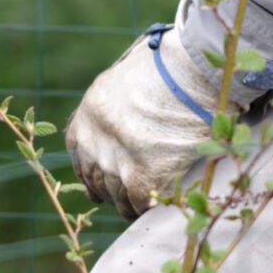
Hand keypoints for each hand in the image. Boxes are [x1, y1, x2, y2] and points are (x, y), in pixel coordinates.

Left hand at [64, 28, 214, 219]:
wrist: (192, 68)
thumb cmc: (169, 65)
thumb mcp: (126, 77)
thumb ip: (117, 103)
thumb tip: (126, 120)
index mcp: (87, 115)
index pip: (80, 157)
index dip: (93, 173)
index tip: (102, 184)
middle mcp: (95, 141)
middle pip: (98, 181)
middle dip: (112, 191)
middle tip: (129, 197)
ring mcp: (117, 161)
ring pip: (118, 196)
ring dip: (130, 203)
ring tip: (147, 203)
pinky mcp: (143, 175)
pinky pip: (139, 203)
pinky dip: (149, 207)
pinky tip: (160, 204)